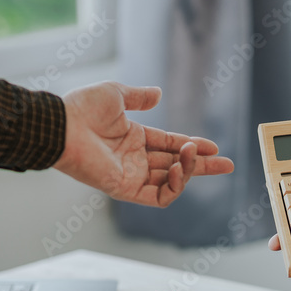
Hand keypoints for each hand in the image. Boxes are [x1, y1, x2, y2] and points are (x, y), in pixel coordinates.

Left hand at [55, 82, 233, 206]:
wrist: (63, 126)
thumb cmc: (82, 109)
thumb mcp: (116, 95)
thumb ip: (139, 96)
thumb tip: (159, 94)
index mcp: (133, 138)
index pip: (170, 145)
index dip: (192, 146)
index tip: (215, 147)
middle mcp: (134, 159)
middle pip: (176, 166)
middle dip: (203, 166)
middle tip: (228, 164)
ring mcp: (131, 176)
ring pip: (171, 181)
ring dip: (189, 170)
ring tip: (193, 154)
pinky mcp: (126, 190)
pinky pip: (158, 196)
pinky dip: (175, 186)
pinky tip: (181, 168)